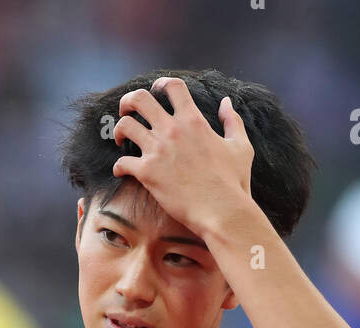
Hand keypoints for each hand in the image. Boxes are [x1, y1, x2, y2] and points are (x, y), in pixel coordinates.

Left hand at [111, 77, 253, 239]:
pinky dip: (119, 166)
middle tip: (126, 110)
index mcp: (193, 120)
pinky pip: (122, 162)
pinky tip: (122, 171)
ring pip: (125, 126)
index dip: (160, 84)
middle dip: (128, 101)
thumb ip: (233, 121)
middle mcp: (172, 130)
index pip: (172, 87)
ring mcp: (158, 151)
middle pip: (139, 99)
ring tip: (120, 140)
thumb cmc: (233, 183)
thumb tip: (226, 102)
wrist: (222, 211)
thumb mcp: (240, 147)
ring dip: (119, 131)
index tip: (155, 91)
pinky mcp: (148, 174)